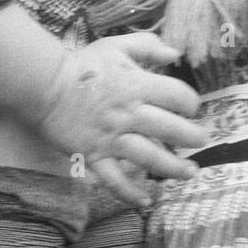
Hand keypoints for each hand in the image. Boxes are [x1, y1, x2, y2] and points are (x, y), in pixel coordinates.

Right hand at [33, 32, 207, 207]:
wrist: (44, 85)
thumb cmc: (83, 64)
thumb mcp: (117, 45)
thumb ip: (148, 46)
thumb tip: (176, 52)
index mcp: (137, 85)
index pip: (177, 96)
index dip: (190, 102)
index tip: (192, 107)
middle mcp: (129, 113)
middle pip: (169, 129)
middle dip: (192, 137)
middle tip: (203, 141)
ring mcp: (111, 138)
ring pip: (148, 158)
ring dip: (173, 168)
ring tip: (190, 173)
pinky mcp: (93, 156)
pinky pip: (114, 180)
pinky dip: (130, 194)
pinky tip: (146, 202)